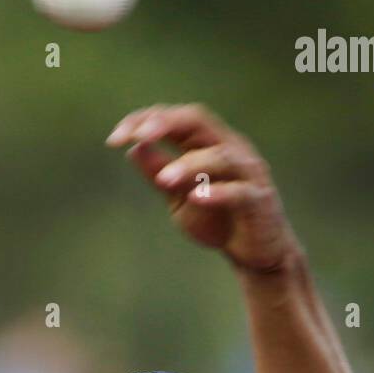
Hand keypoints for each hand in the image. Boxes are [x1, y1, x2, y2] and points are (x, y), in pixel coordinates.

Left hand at [106, 103, 300, 273]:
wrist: (255, 253)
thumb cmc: (216, 220)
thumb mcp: (178, 198)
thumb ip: (159, 173)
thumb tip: (134, 149)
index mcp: (207, 143)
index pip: (175, 119)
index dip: (144, 121)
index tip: (114, 140)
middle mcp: (230, 148)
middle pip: (199, 121)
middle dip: (167, 124)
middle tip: (139, 135)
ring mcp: (248, 171)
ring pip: (220, 156)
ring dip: (189, 165)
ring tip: (163, 180)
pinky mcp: (259, 200)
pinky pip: (239, 191)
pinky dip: (218, 193)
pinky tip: (197, 197)